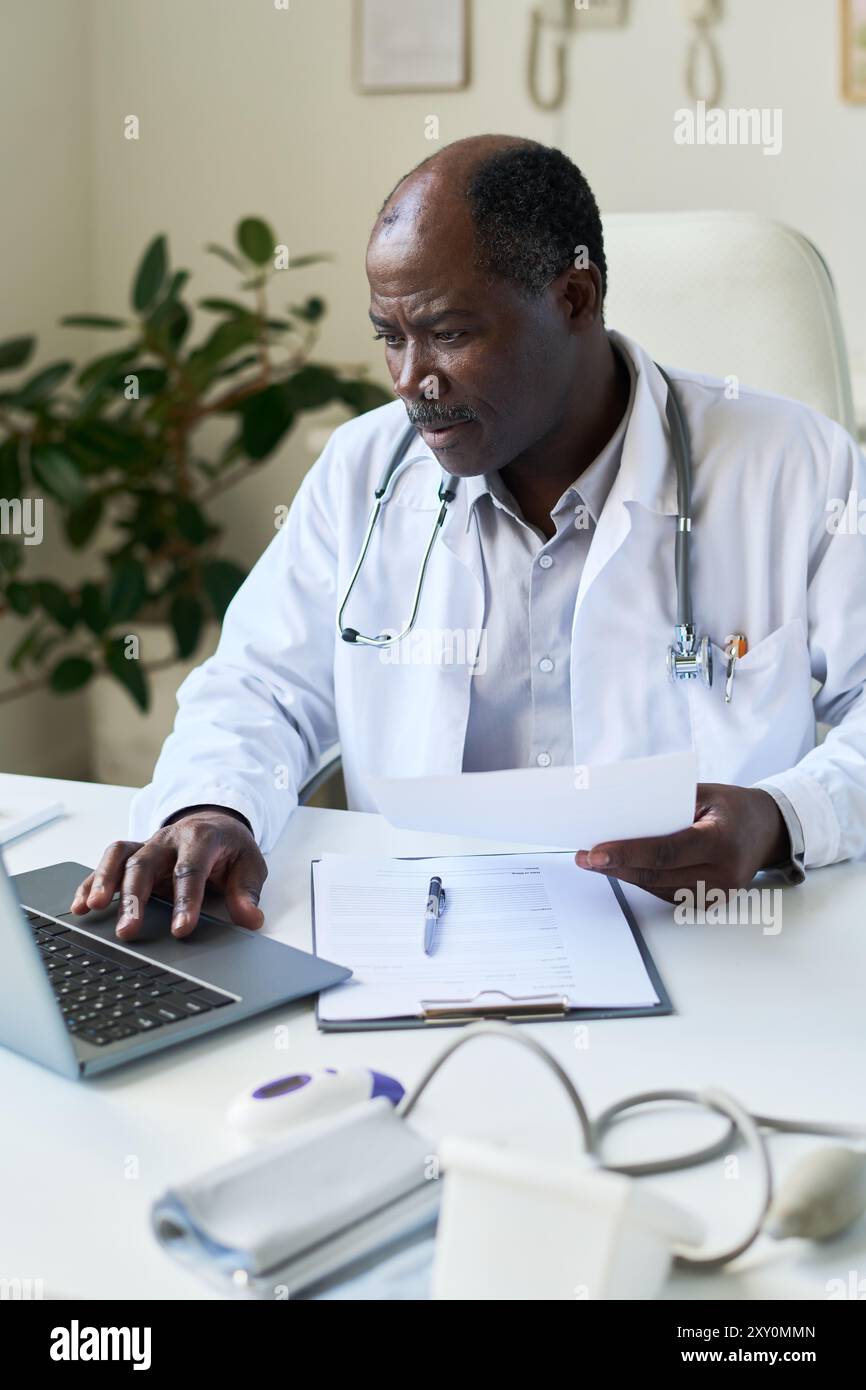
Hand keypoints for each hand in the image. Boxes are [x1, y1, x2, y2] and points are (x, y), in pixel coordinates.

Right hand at [69, 807, 267, 939]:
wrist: (215, 822)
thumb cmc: (230, 848)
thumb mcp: (250, 865)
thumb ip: (247, 893)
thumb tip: (251, 920)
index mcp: (201, 839)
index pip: (190, 871)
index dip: (186, 901)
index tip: (181, 929)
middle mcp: (169, 839)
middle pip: (146, 864)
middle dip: (135, 897)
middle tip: (128, 929)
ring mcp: (147, 844)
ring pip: (119, 857)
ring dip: (104, 881)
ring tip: (92, 908)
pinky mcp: (132, 853)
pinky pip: (107, 863)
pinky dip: (90, 882)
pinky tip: (80, 905)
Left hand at [575, 783, 789, 902]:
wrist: (768, 830)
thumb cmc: (732, 806)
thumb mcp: (704, 794)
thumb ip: (666, 805)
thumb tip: (619, 815)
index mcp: (722, 840)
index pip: (666, 851)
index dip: (627, 853)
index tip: (594, 852)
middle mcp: (723, 872)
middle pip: (657, 874)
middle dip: (616, 866)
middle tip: (584, 857)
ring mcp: (719, 892)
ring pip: (658, 888)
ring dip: (624, 875)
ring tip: (595, 861)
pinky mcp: (711, 901)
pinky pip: (668, 893)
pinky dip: (643, 881)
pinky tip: (622, 868)